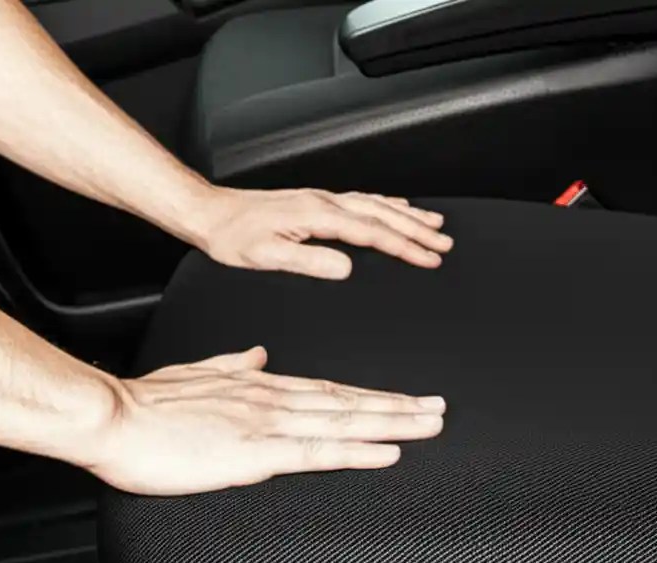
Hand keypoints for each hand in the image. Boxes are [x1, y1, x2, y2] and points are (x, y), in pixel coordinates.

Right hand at [84, 347, 445, 495]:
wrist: (111, 416)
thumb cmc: (145, 405)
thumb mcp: (195, 374)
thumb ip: (231, 366)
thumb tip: (259, 356)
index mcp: (259, 386)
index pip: (328, 390)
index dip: (369, 395)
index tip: (400, 398)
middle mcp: (272, 399)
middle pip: (349, 402)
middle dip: (398, 406)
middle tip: (439, 409)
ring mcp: (267, 424)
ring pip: (345, 421)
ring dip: (393, 422)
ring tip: (430, 424)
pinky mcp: (255, 452)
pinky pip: (319, 451)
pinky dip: (358, 449)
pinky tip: (387, 451)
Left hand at [190, 188, 452, 279]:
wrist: (210, 213)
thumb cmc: (233, 237)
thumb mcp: (267, 256)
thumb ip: (309, 262)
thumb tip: (346, 269)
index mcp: (319, 216)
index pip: (373, 234)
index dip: (405, 247)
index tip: (430, 258)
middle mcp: (325, 202)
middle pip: (383, 215)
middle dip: (418, 230)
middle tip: (445, 242)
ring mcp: (321, 199)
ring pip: (377, 204)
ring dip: (408, 215)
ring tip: (434, 224)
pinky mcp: (315, 201)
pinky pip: (362, 200)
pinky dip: (386, 204)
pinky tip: (394, 208)